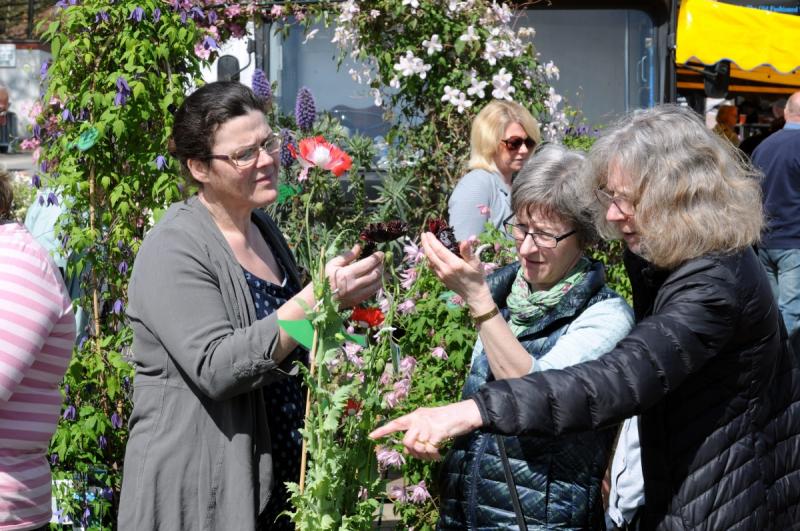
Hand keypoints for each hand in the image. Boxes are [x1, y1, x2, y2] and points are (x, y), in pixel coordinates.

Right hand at [325, 244, 383, 307]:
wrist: (319, 299)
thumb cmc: (324, 278)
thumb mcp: (332, 264)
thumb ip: (347, 255)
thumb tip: (359, 246)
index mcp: (347, 274)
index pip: (368, 264)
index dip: (377, 258)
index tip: (381, 253)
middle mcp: (355, 285)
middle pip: (376, 274)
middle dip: (382, 265)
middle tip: (383, 260)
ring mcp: (358, 294)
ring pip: (377, 284)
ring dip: (383, 276)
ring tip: (384, 269)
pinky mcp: (359, 300)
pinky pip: (373, 291)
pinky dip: (379, 284)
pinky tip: (379, 278)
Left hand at [368, 400, 483, 459]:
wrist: (465, 412)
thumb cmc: (448, 418)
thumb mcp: (430, 421)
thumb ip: (418, 431)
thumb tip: (409, 450)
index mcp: (415, 415)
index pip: (396, 423)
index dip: (382, 431)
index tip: (370, 436)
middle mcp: (419, 419)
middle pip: (407, 443)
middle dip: (414, 453)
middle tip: (424, 454)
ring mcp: (428, 425)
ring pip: (418, 448)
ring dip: (425, 456)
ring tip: (433, 454)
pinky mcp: (437, 431)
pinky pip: (430, 450)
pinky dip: (434, 456)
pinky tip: (438, 455)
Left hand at [421, 232, 493, 313]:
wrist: (474, 294)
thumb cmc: (477, 277)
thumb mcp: (476, 263)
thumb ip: (468, 252)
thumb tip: (463, 241)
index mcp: (454, 264)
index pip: (439, 249)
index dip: (432, 241)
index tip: (428, 233)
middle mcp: (445, 269)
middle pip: (431, 254)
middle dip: (425, 243)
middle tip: (423, 234)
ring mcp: (441, 275)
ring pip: (430, 261)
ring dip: (426, 251)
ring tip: (425, 242)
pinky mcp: (441, 279)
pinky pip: (432, 267)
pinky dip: (429, 259)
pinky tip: (429, 255)